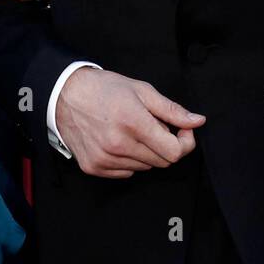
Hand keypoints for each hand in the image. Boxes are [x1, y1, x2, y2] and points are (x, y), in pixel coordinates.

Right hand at [55, 67, 204, 177]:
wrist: (65, 95)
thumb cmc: (104, 89)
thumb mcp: (142, 91)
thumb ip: (172, 110)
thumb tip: (198, 121)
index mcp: (133, 123)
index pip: (174, 152)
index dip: (184, 142)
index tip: (182, 131)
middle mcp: (118, 145)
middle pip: (161, 162)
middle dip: (164, 145)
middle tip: (153, 127)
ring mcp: (104, 159)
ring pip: (144, 167)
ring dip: (145, 152)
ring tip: (131, 131)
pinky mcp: (94, 167)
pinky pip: (125, 173)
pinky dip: (128, 160)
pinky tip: (118, 141)